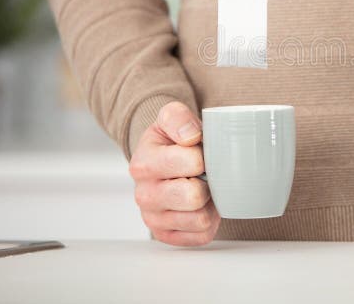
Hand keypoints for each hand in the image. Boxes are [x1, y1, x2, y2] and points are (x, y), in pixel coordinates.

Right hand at [128, 101, 219, 245]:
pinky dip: (209, 220)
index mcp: (143, 164)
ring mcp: (154, 219)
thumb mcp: (171, 117)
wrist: (164, 159)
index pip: (192, 162)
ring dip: (210, 203)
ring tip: (204, 187)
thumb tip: (191, 136)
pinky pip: (202, 235)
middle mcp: (144, 195)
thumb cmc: (172, 140)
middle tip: (205, 173)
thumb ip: (178, 117)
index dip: (205, 155)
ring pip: (201, 219)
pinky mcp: (168, 236)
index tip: (201, 151)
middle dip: (208, 182)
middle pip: (195, 196)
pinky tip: (202, 205)